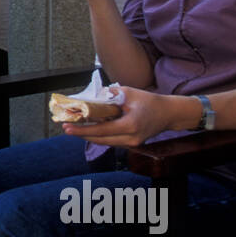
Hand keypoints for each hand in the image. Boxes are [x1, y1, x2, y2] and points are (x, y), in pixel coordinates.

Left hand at [60, 87, 192, 147]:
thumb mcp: (129, 93)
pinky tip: (91, 129)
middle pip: (100, 139)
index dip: (82, 130)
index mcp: (130, 125)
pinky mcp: (132, 143)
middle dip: (82, 134)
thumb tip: (90, 98)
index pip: (101, 130)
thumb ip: (109, 96)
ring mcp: (132, 143)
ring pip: (105, 142)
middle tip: (66, 128)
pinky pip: (112, 141)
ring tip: (75, 128)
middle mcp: (130, 138)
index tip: (67, 128)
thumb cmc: (150, 101)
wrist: (169, 114)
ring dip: (90, 136)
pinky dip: (101, 135)